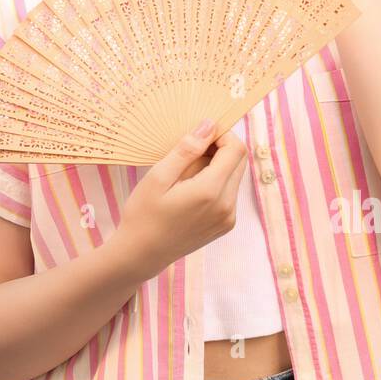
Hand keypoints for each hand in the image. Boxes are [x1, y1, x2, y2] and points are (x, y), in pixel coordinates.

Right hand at [115, 120, 247, 280]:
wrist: (141, 255)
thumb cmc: (143, 214)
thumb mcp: (158, 176)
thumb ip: (186, 149)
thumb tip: (209, 125)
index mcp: (210, 191)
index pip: (235, 149)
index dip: (222, 134)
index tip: (199, 133)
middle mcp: (227, 206)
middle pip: (239, 161)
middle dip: (220, 147)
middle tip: (189, 150)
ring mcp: (228, 217)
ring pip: (235, 175)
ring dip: (217, 165)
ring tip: (185, 172)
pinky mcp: (225, 224)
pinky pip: (230, 192)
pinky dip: (216, 181)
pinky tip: (190, 188)